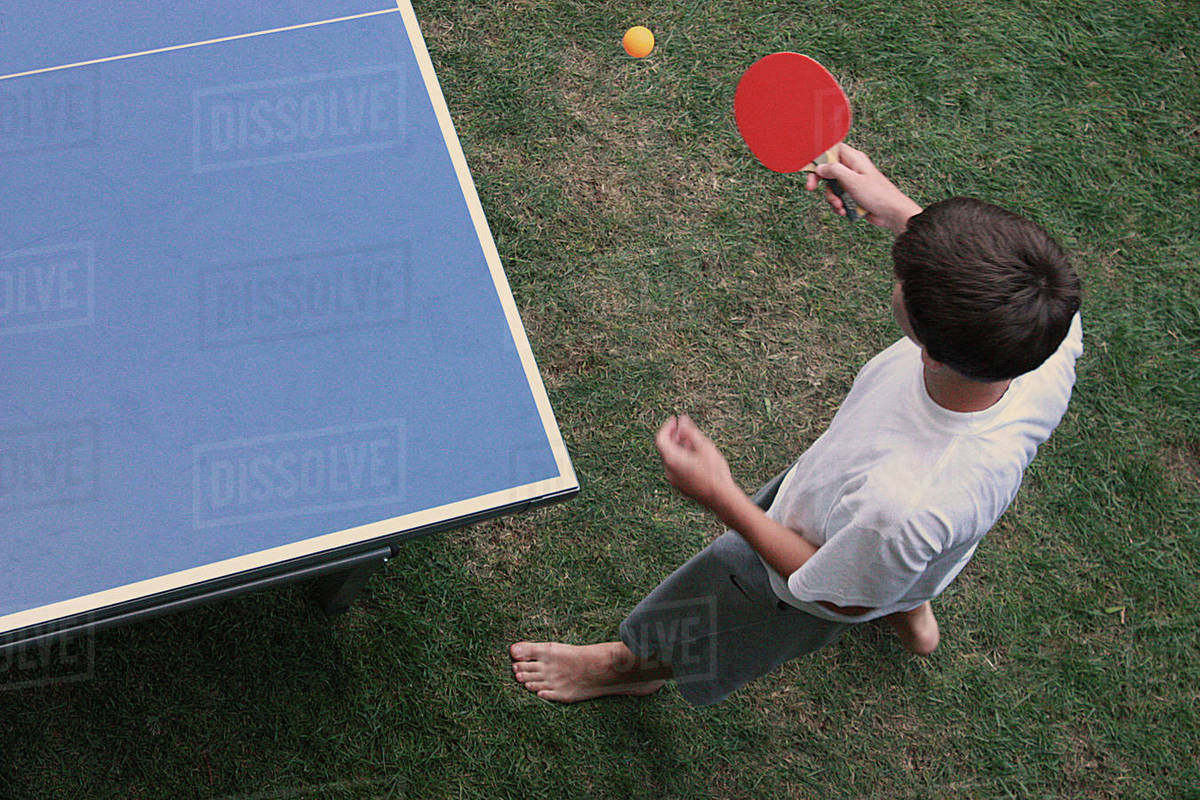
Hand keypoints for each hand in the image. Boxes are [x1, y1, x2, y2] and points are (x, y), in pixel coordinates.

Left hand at [654, 415, 738, 510]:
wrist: (721, 498)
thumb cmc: (714, 472)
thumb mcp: (703, 447)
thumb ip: (690, 432)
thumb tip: (682, 420)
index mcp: (672, 460)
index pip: (661, 439)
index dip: (667, 427)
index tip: (676, 419)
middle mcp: (669, 471)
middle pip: (666, 448)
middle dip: (674, 436)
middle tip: (686, 428)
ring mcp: (674, 480)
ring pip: (671, 458)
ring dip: (679, 447)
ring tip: (694, 441)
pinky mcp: (681, 486)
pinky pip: (676, 468)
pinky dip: (682, 458)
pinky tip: (696, 456)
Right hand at [804, 144, 922, 233]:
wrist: (891, 213)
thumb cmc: (877, 194)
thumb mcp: (852, 181)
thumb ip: (834, 171)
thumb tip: (820, 167)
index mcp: (854, 159)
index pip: (831, 151)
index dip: (819, 158)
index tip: (810, 169)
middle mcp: (852, 168)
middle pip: (828, 169)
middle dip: (820, 181)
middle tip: (811, 188)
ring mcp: (852, 182)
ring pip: (831, 186)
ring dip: (831, 198)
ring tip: (839, 206)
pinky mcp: (853, 195)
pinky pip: (838, 197)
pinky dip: (838, 205)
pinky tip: (844, 211)